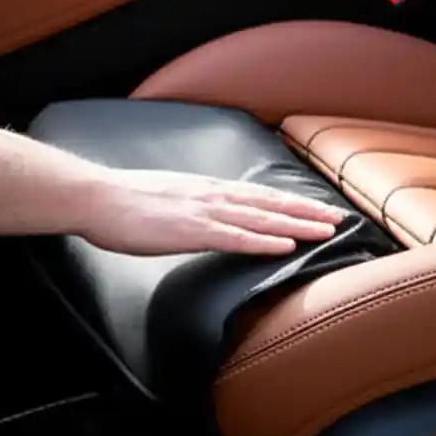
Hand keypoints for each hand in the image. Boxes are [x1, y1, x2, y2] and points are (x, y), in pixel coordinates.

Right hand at [78, 168, 348, 255]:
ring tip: (325, 231)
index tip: (318, 208)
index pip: (260, 195)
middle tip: (338, 220)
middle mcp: (214, 195)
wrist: (96, 197)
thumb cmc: (126, 202)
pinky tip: (285, 246)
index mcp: (209, 189)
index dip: (292, 202)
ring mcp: (205, 212)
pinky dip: (264, 242)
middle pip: (270, 204)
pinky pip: (235, 238)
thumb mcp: (171, 198)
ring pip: (262, 219)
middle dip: (307, 212)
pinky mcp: (191, 231)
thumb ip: (195, 206)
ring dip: (296, 225)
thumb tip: (210, 215)